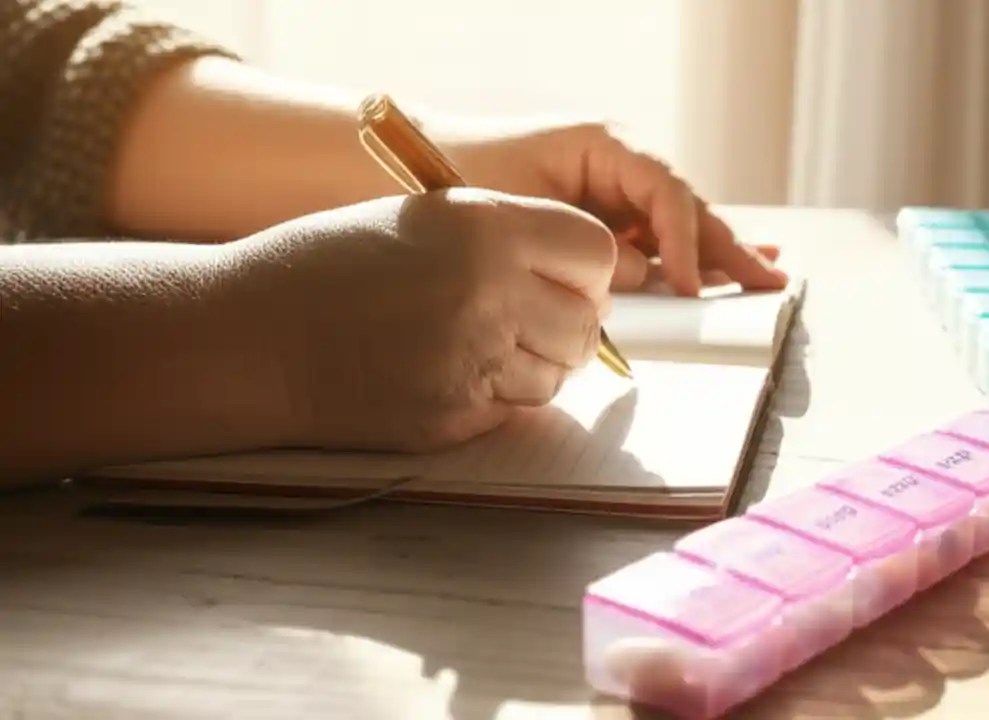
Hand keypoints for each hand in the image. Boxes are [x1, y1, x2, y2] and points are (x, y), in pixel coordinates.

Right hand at [224, 190, 615, 451]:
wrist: (247, 335)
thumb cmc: (328, 266)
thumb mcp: (423, 219)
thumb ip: (506, 239)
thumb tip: (580, 281)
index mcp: (484, 227)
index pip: (596, 253)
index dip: (585, 269)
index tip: (563, 278)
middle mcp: (490, 292)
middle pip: (586, 324)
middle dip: (567, 325)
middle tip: (527, 319)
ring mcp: (473, 362)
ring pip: (557, 377)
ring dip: (534, 365)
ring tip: (475, 344)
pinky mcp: (453, 417)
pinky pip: (512, 411)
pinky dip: (493, 397)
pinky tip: (444, 372)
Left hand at [439, 120, 787, 295]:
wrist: (414, 161)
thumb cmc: (460, 174)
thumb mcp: (525, 210)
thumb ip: (587, 244)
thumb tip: (645, 275)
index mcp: (603, 147)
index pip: (664, 192)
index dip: (683, 239)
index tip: (688, 286)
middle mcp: (618, 165)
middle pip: (687, 207)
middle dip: (728, 246)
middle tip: (771, 282)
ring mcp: (612, 191)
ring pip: (678, 225)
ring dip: (719, 252)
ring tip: (767, 273)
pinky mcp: (601, 217)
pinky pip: (653, 239)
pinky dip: (685, 257)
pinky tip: (720, 271)